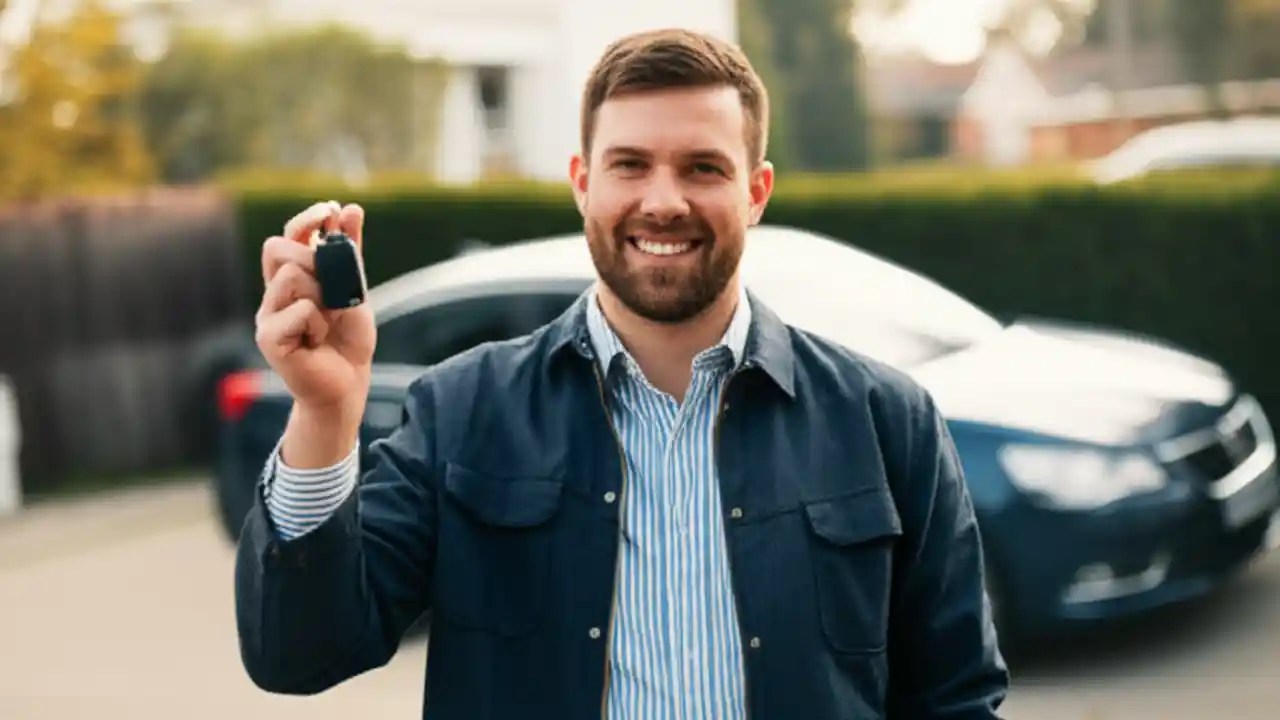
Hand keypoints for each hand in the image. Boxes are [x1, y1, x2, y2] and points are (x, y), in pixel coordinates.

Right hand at [255, 201, 375, 414]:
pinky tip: (317, 340)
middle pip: (279, 248)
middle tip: (335, 287)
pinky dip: (318, 322)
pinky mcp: (268, 338)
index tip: (332, 211)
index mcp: (291, 279)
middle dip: (314, 258)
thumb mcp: (354, 289)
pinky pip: (298, 310)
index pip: (288, 236)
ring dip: (322, 295)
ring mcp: (267, 315)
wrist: (348, 384)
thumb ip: (349, 254)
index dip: (306, 220)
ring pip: (290, 276)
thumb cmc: (347, 340)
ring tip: (328, 320)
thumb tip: (350, 209)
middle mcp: (273, 294)